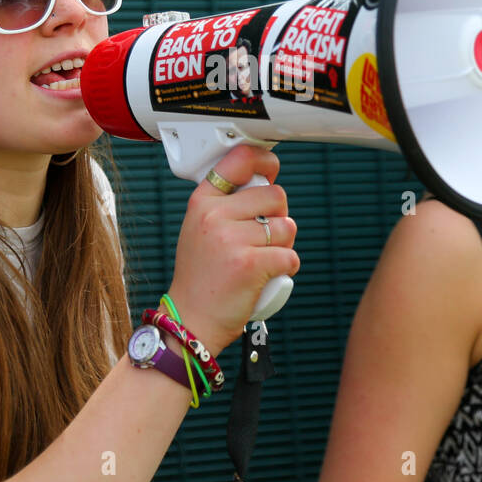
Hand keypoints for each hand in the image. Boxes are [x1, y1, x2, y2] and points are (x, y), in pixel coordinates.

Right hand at [165, 143, 298, 355]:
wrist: (191, 321)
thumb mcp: (200, 230)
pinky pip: (290, 256)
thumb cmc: (202, 278)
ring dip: (284, 245)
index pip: (239, 160)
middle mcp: (214, 216)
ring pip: (286, 226)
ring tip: (261, 260)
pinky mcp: (250, 264)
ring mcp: (231, 239)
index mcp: (202, 202)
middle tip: (262, 240)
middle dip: (278, 216)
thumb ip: (226, 205)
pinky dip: (286, 269)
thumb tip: (265, 181)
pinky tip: (266, 277)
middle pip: (275, 195)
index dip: (265, 161)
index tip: (270, 169)